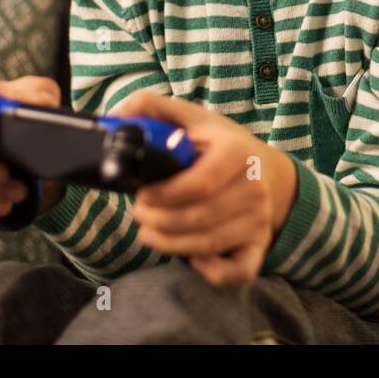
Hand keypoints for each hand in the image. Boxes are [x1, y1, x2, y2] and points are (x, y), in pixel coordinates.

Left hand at [114, 89, 299, 285]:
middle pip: (199, 218)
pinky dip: (212, 271)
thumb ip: (150, 106)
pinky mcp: (259, 244)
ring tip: (148, 232)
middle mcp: (254, 187)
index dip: (164, 195)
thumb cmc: (219, 144)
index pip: (199, 183)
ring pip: (209, 244)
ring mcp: (259, 219)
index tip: (141, 194)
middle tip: (138, 214)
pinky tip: (192, 259)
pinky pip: (239, 270)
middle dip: (158, 221)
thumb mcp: (190, 117)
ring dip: (169, 244)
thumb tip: (113, 116)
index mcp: (236, 152)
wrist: (265, 169)